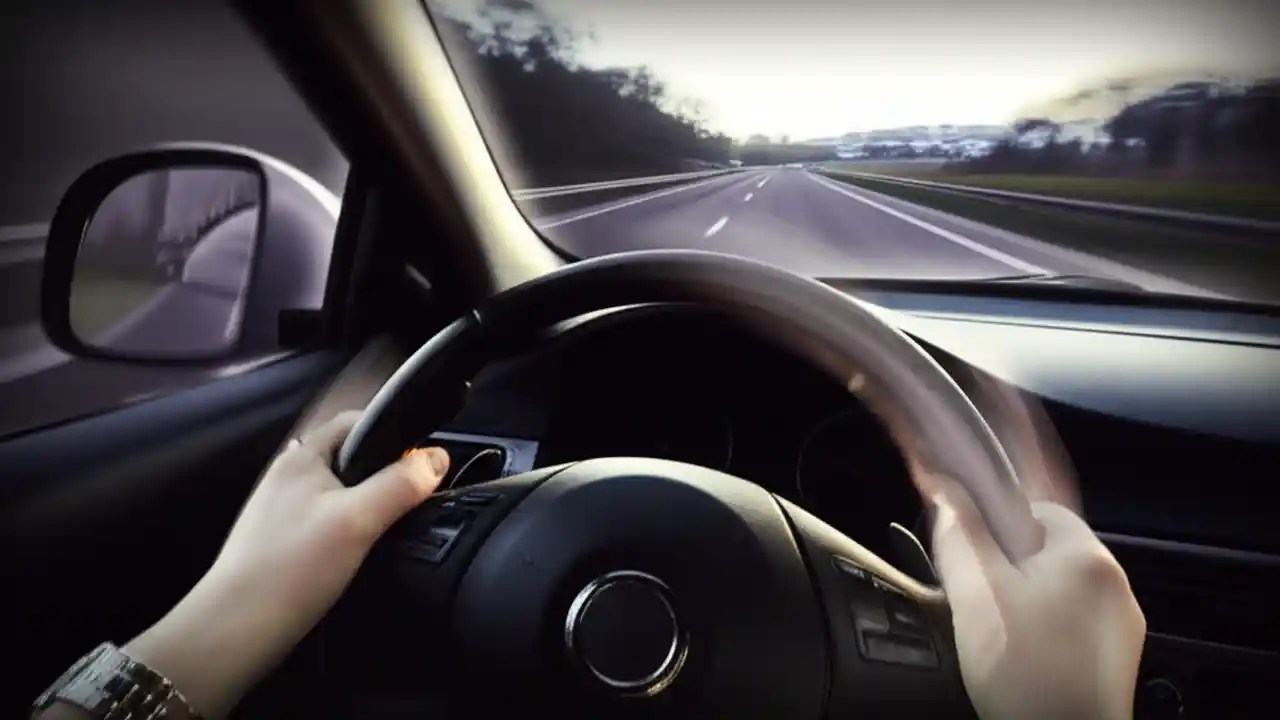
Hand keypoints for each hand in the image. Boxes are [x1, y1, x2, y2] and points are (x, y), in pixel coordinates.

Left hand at [124, 412, 448, 717]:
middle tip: (406, 499)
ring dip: (361, 504)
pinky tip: (351, 553)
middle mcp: (285, 476)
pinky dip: (343, 529)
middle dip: (379, 473)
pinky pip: (321, 521)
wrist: (237, 627)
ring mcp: (277, 509)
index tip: (420, 460)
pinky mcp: (277, 541)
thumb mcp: (359, 520)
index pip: (354, 422)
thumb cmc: (291, 568)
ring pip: (334, 492)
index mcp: (301, 457)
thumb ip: (400, 484)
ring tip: (381, 529)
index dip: (391, 432)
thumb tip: (437, 459)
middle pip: (346, 458)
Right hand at [930, 388, 1144, 719]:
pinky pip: (1064, 604)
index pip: (1033, 486)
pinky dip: (1035, 608)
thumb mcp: (977, 596)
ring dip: (1017, 578)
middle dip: (1001, 540)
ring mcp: (1114, 614)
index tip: (990, 400)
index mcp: (1079, 551)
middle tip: (966, 570)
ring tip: (985, 617)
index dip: (999, 461)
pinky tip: (1010, 636)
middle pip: (1038, 531)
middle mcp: (1108, 575)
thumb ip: (958, 532)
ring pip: (1050, 572)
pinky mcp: (1108, 646)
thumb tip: (941, 484)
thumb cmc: (1025, 680)